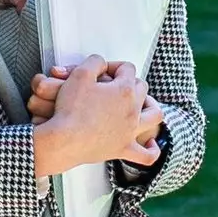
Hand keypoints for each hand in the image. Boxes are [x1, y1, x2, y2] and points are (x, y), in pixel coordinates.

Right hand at [29, 56, 160, 175]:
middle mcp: (132, 109)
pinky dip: (152, 149)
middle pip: (141, 88)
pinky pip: (146, 154)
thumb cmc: (70, 110)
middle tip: (115, 84)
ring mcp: (130, 131)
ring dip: (151, 107)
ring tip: (144, 104)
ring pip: (153, 116)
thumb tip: (101, 63)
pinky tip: (150, 144)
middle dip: (130, 82)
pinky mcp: (123, 149)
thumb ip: (94, 62)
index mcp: (124, 90)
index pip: (127, 69)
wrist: (64, 140)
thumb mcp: (79, 75)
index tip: (102, 70)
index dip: (114, 66)